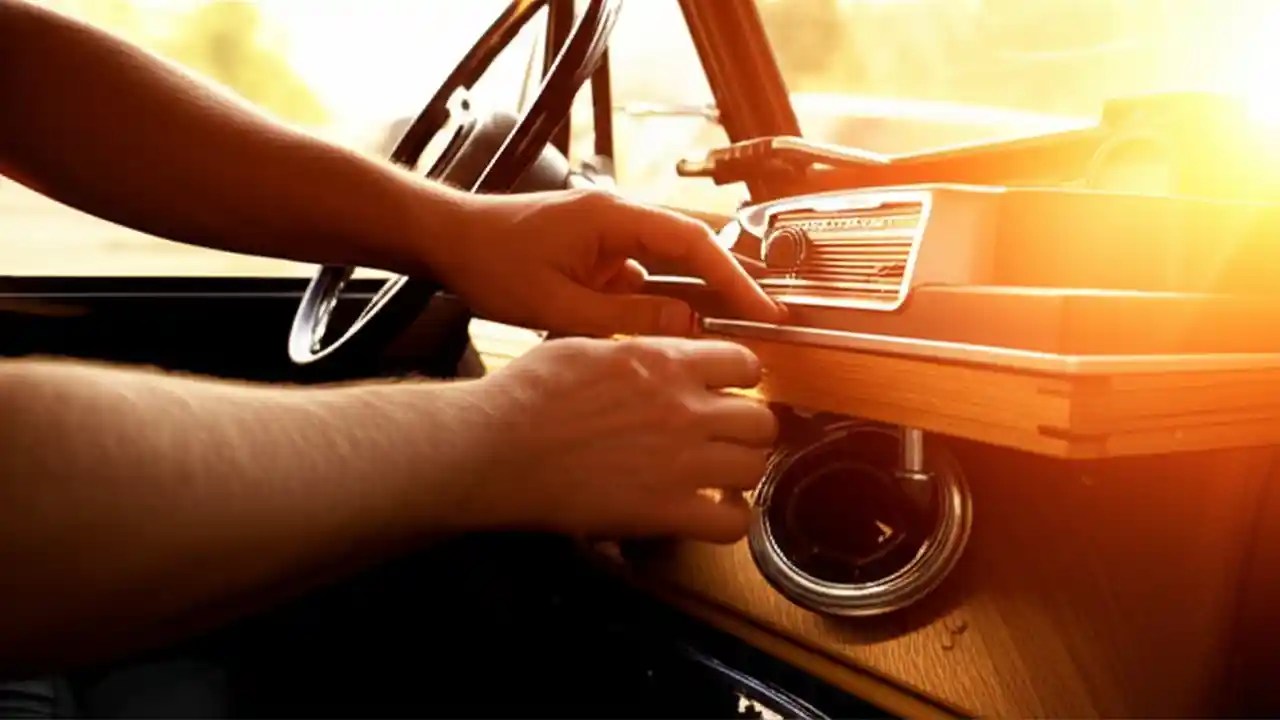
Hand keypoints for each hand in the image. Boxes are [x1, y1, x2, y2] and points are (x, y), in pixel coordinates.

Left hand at [433, 189, 784, 335]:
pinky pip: (644, 276)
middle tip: (766, 319)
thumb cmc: (491, 263)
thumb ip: (625, 320)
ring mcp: (609, 234)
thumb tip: (687, 329)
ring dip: (699, 295)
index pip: (692, 241)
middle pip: (692, 247)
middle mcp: (619, 217)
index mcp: (612, 217)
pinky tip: (676, 336)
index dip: (734, 275)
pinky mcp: (599, 253)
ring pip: (670, 264)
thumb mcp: (557, 305)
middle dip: (730, 283)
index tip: (761, 307)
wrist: (449, 240)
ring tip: (732, 332)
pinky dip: (664, 303)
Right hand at [462, 336, 776, 542]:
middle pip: (760, 421)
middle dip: (745, 432)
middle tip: (724, 441)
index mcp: (664, 363)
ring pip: (754, 468)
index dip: (739, 382)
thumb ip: (633, 349)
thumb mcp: (584, 345)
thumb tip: (652, 351)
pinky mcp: (666, 510)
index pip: (745, 364)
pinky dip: (729, 521)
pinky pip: (733, 523)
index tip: (727, 394)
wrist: (495, 446)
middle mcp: (683, 408)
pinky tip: (708, 513)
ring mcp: (680, 461)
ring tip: (718, 479)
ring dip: (740, 475)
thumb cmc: (525, 395)